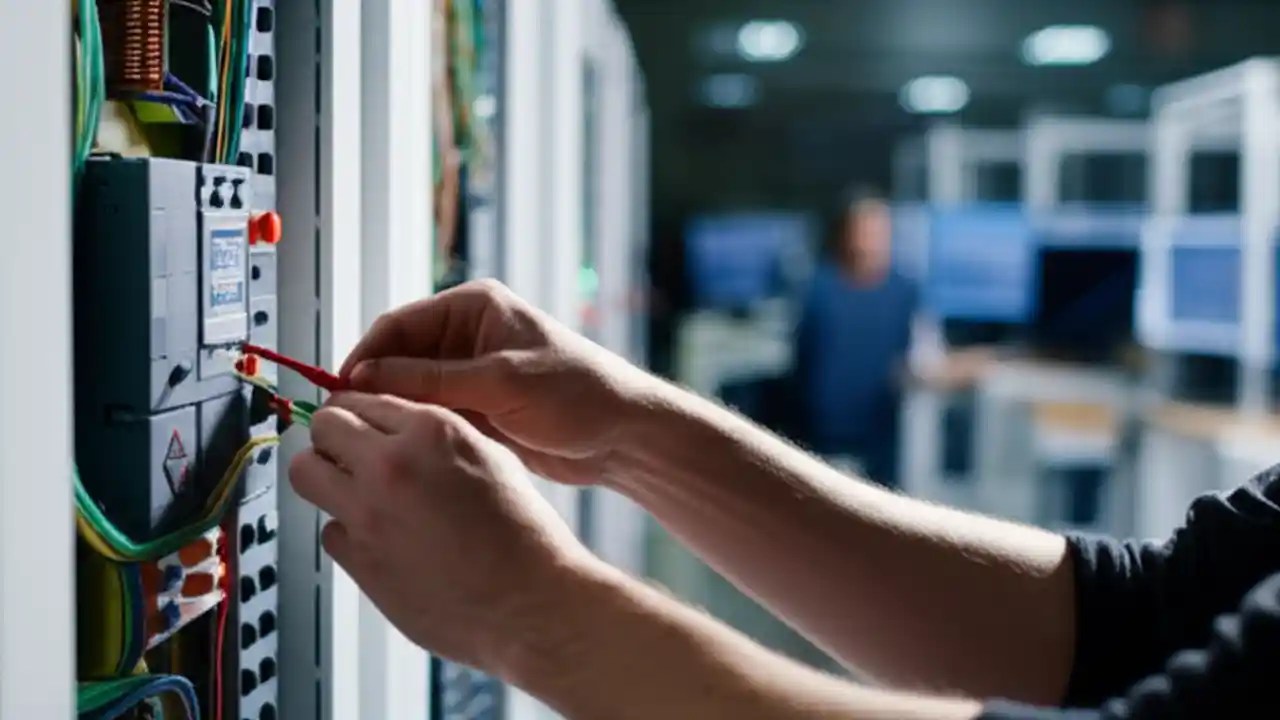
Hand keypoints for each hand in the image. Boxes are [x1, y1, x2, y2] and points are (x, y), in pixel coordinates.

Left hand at [288, 392, 594, 670]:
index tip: (358, 424)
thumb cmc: (524, 535)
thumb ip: (437, 435)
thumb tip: (396, 428)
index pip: (360, 398)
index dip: (358, 412)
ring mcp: (369, 514)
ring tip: (356, 494)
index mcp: (431, 430)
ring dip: (326, 478)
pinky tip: (385, 542)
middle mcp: (392, 464)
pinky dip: (350, 533)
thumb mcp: (491, 456)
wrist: (530, 603)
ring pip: (305, 473)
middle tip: (348, 454)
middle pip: (322, 427)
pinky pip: (330, 531)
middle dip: (333, 437)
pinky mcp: (360, 560)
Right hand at [340, 280, 656, 484]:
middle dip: (374, 387)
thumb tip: (365, 376)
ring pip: (411, 391)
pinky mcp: (477, 409)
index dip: (366, 355)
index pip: (399, 325)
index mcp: (474, 309)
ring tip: (370, 442)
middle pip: (398, 358)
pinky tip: (402, 451)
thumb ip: (433, 379)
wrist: (622, 436)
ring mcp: (471, 374)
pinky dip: (417, 430)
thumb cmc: (577, 392)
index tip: (341, 389)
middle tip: (347, 422)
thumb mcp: (502, 381)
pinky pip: (432, 416)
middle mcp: (467, 336)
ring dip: (394, 412)